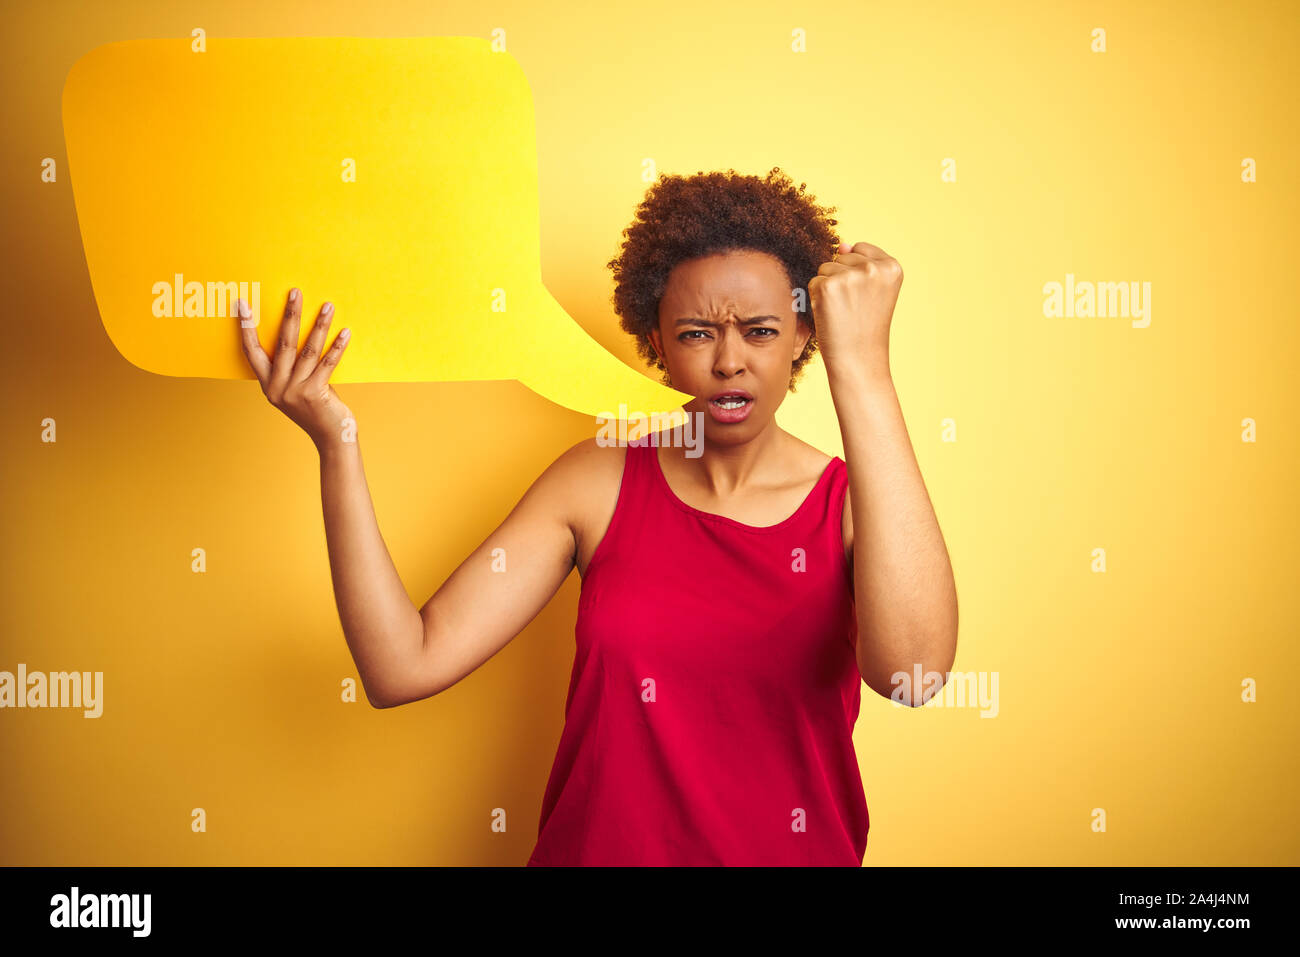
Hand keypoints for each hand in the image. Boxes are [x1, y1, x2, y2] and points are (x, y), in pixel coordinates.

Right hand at [236, 287, 355, 451]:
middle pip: (283, 343)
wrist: (331, 438)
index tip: (242, 303)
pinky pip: (328, 364)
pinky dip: (337, 346)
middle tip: (295, 292)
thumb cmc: (316, 410)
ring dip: (319, 325)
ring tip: (327, 306)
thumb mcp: (295, 390)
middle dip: (290, 315)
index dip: (246, 327)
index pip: (251, 351)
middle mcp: (277, 388)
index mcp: (267, 385)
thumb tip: (301, 335)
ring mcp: (295, 391)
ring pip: (308, 350)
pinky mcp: (315, 393)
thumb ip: (292, 370)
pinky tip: (345, 332)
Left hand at [808, 241, 902, 377]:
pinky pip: (814, 282)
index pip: (860, 250)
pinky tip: (831, 314)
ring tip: (843, 311)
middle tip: (853, 308)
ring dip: (829, 289)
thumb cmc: (866, 327)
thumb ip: (862, 263)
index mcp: (892, 266)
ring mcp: (851, 276)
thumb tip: (841, 244)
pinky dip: (817, 299)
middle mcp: (874, 268)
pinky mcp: (828, 286)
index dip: (856, 274)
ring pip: (826, 268)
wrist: (859, 359)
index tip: (865, 297)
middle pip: (841, 257)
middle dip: (841, 280)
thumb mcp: (875, 290)